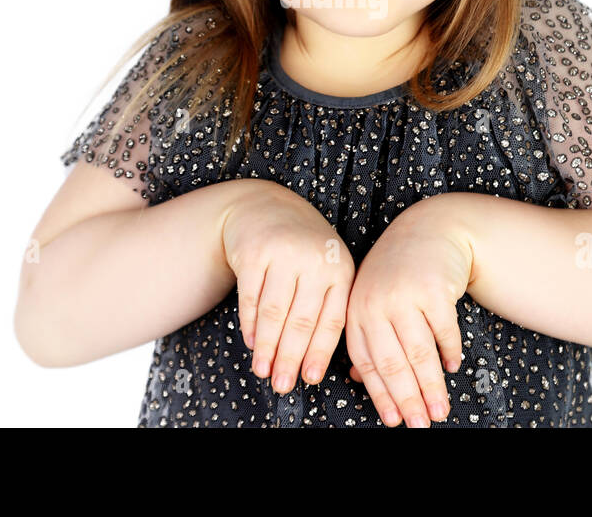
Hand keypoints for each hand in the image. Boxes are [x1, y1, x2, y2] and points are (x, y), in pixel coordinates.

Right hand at [220, 180, 354, 394]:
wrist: (264, 205)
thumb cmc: (301, 249)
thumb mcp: (324, 268)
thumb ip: (325, 307)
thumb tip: (314, 364)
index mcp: (340, 268)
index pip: (332, 320)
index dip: (320, 353)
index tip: (311, 379)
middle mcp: (316, 259)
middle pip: (302, 320)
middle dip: (291, 358)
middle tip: (283, 386)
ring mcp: (284, 253)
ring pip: (275, 313)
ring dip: (268, 347)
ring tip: (263, 372)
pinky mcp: (254, 251)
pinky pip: (251, 298)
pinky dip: (251, 325)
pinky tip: (251, 343)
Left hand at [344, 198, 473, 427]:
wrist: (430, 227)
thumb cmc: (400, 269)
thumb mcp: (373, 296)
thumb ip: (366, 334)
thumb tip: (358, 380)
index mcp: (356, 309)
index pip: (366, 362)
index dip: (380, 395)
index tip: (393, 421)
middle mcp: (375, 303)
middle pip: (392, 363)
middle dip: (408, 400)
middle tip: (421, 426)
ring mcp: (403, 295)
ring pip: (419, 354)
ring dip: (432, 387)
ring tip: (440, 411)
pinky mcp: (433, 289)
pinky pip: (443, 332)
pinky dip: (449, 353)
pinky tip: (453, 367)